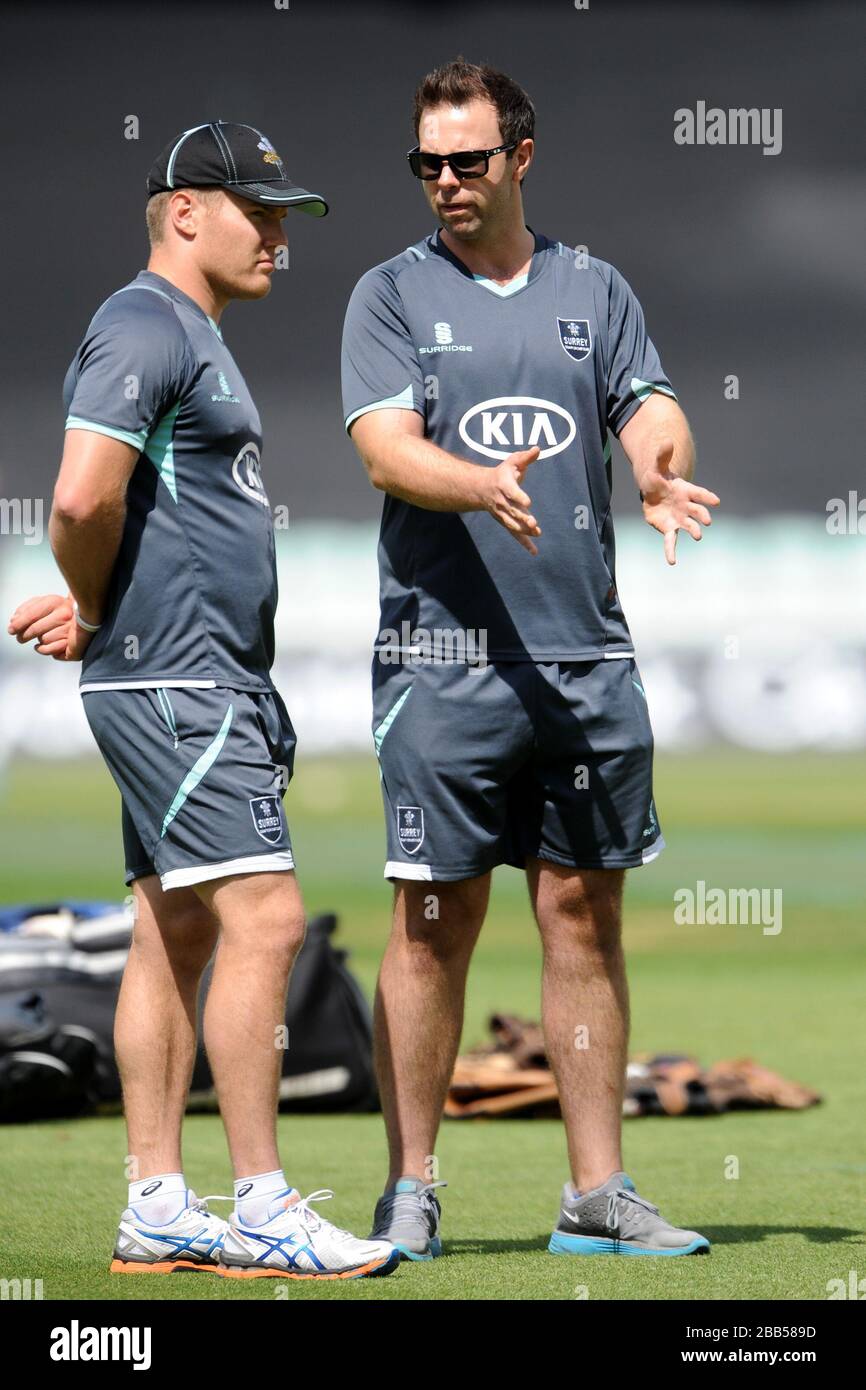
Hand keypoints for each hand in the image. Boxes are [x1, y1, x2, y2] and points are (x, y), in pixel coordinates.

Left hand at [6, 592, 93, 660]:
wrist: (86, 614)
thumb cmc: (62, 609)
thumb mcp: (44, 602)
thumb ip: (28, 608)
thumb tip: (14, 620)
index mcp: (55, 602)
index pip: (31, 615)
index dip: (18, 624)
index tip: (12, 629)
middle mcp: (64, 614)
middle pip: (35, 629)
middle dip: (23, 635)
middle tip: (20, 637)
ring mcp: (69, 629)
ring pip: (43, 639)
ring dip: (39, 640)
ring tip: (41, 636)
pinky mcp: (73, 643)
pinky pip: (51, 650)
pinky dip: (43, 650)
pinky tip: (40, 646)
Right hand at [482, 447, 541, 553]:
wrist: (482, 489)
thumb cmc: (502, 473)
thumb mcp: (513, 462)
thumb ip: (525, 457)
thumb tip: (537, 449)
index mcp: (504, 485)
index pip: (511, 492)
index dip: (519, 496)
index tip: (527, 502)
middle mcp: (502, 501)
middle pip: (512, 511)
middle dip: (523, 517)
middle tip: (533, 522)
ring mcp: (503, 514)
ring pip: (513, 524)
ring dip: (524, 530)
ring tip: (536, 532)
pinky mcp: (506, 522)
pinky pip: (515, 534)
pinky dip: (524, 543)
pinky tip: (534, 552)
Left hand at [640, 440, 719, 565]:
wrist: (653, 493)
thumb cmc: (658, 479)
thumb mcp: (657, 467)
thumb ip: (662, 456)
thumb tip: (665, 440)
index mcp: (686, 491)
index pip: (699, 493)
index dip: (707, 497)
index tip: (716, 501)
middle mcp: (686, 506)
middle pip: (697, 511)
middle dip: (702, 515)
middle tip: (708, 521)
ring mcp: (679, 519)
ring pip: (689, 526)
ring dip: (694, 531)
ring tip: (698, 537)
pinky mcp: (669, 529)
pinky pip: (671, 542)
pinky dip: (671, 552)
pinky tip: (672, 562)